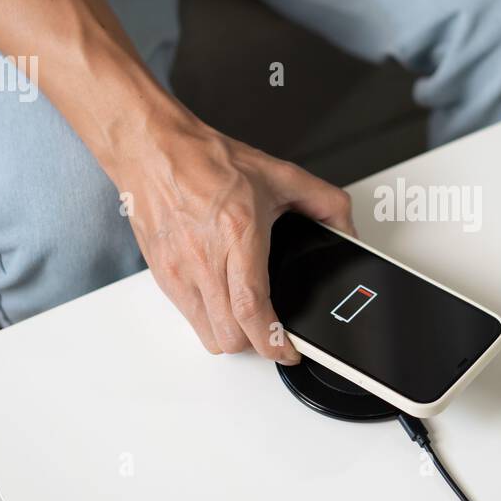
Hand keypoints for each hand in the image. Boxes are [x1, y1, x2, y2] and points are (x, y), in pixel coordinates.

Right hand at [111, 114, 354, 361]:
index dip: (274, 340)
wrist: (153, 150)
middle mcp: (205, 257)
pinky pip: (188, 318)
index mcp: (238, 233)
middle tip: (273, 332)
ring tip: (247, 319)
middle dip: (258, 343)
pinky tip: (222, 299)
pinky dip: (209, 319)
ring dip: (232, 335)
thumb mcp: (280, 174)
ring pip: (208, 335)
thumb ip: (324, 202)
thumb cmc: (206, 160)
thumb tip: (346, 230)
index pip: (253, 308)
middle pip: (231, 334)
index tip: (289, 350)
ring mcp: (179, 269)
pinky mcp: (161, 274)